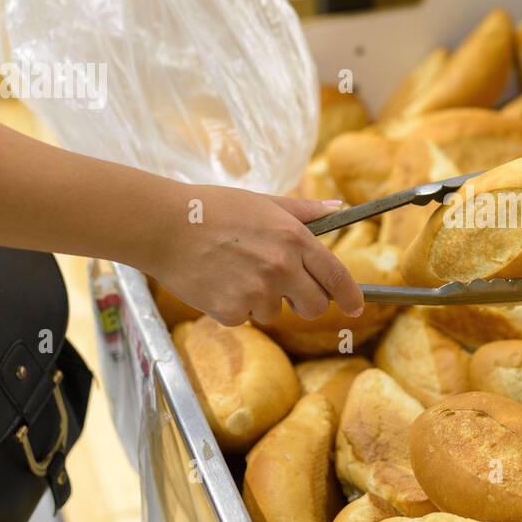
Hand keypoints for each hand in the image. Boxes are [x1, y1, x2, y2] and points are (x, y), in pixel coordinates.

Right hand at [142, 186, 363, 327]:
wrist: (163, 226)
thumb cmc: (212, 209)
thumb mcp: (263, 202)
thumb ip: (304, 211)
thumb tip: (338, 207)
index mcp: (295, 239)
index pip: (336, 276)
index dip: (351, 295)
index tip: (357, 306)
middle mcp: (282, 267)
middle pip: (315, 306)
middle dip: (305, 302)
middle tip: (283, 288)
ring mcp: (258, 292)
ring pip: (276, 313)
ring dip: (262, 301)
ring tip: (234, 272)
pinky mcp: (232, 311)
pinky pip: (245, 318)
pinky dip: (234, 307)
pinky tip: (217, 282)